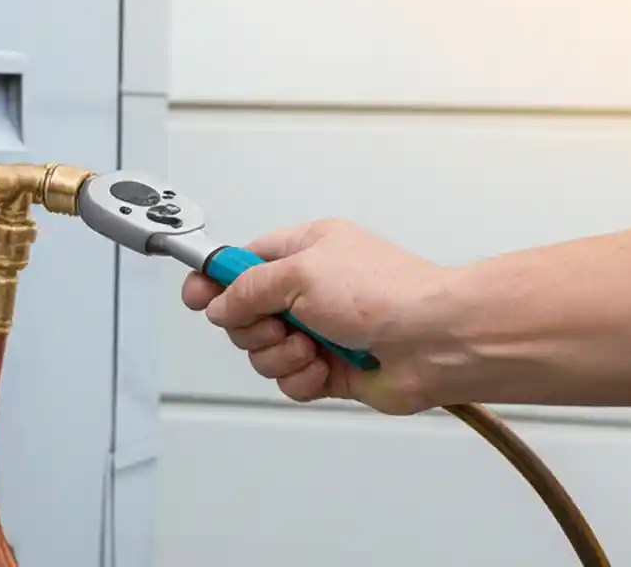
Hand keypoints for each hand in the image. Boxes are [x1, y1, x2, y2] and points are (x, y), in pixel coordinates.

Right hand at [181, 219, 451, 414]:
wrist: (435, 341)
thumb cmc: (387, 294)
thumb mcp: (300, 273)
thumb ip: (247, 287)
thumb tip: (219, 304)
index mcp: (303, 250)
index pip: (240, 262)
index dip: (212, 280)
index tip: (194, 295)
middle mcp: (309, 289)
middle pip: (243, 313)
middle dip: (253, 326)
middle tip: (277, 323)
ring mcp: (318, 330)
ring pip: (262, 351)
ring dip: (280, 354)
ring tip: (310, 347)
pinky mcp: (328, 368)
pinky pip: (288, 379)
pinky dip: (302, 377)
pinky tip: (325, 368)